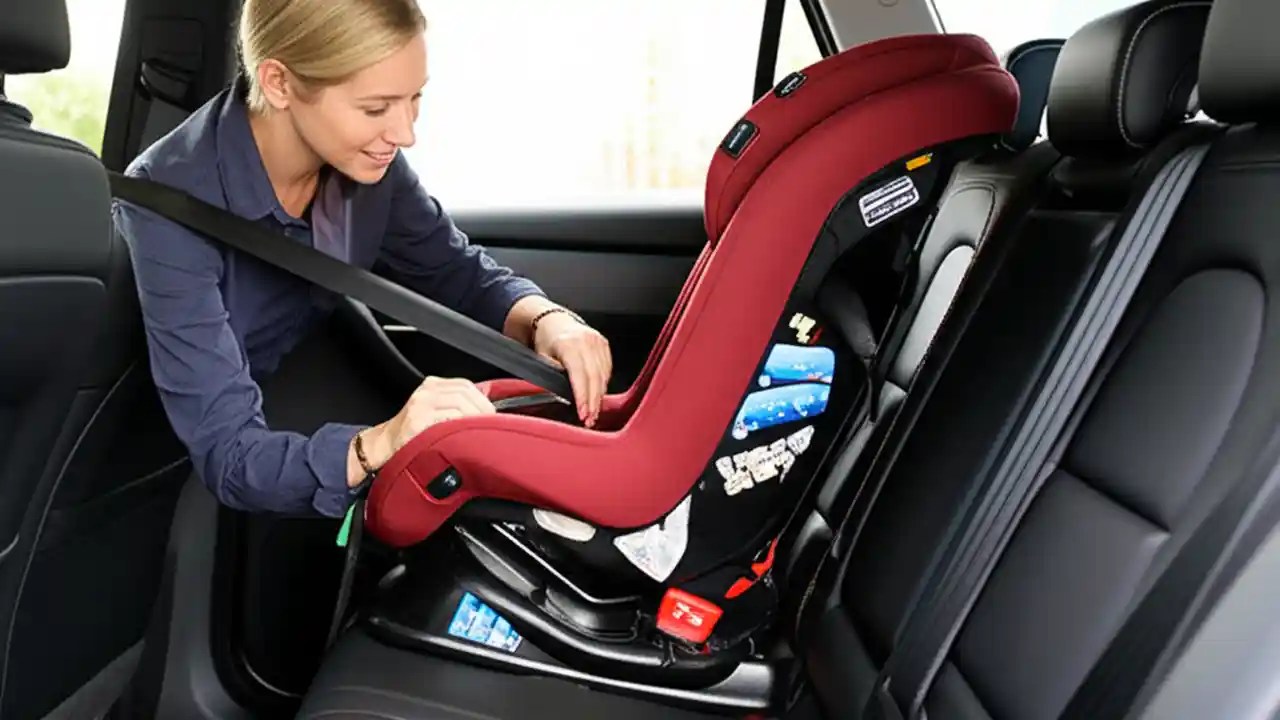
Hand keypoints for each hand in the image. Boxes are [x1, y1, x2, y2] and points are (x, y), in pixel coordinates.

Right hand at [353, 377, 495, 482]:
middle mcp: (426, 391)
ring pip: (458, 403)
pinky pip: (446, 419)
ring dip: (474, 418)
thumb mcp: (435, 411)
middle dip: (482, 408)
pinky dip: (459, 426)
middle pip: (464, 392)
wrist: (385, 446)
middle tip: (490, 424)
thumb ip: (456, 405)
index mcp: (432, 385)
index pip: (465, 385)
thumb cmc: (414, 433)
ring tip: (480, 431)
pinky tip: (465, 436)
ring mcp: (421, 404)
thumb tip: (487, 408)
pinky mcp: (417, 420)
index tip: (492, 414)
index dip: (482, 399)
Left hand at [533, 312, 611, 426]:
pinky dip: (603, 385)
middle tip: (589, 420)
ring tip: (593, 413)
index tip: (582, 413)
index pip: (579, 374)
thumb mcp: (541, 358)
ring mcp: (598, 341)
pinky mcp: (604, 344)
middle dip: (593, 402)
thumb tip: (561, 397)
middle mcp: (586, 340)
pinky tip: (597, 397)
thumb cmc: (546, 340)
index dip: (582, 396)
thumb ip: (551, 376)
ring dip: (599, 397)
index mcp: (568, 343)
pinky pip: (607, 370)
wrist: (555, 321)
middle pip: (595, 377)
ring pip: (603, 375)